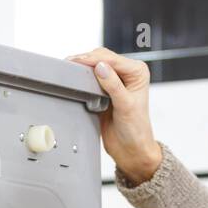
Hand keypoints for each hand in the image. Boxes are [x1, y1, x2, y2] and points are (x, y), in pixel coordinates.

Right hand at [65, 47, 161, 182]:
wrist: (130, 149)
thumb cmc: (136, 131)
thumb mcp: (126, 107)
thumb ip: (113, 86)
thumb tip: (101, 67)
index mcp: (138, 72)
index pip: (112, 59)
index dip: (93, 59)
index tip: (77, 61)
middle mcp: (128, 73)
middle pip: (102, 57)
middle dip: (86, 60)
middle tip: (69, 65)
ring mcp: (115, 80)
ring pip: (94, 64)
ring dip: (82, 67)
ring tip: (70, 71)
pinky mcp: (104, 88)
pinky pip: (90, 76)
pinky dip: (82, 77)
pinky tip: (75, 79)